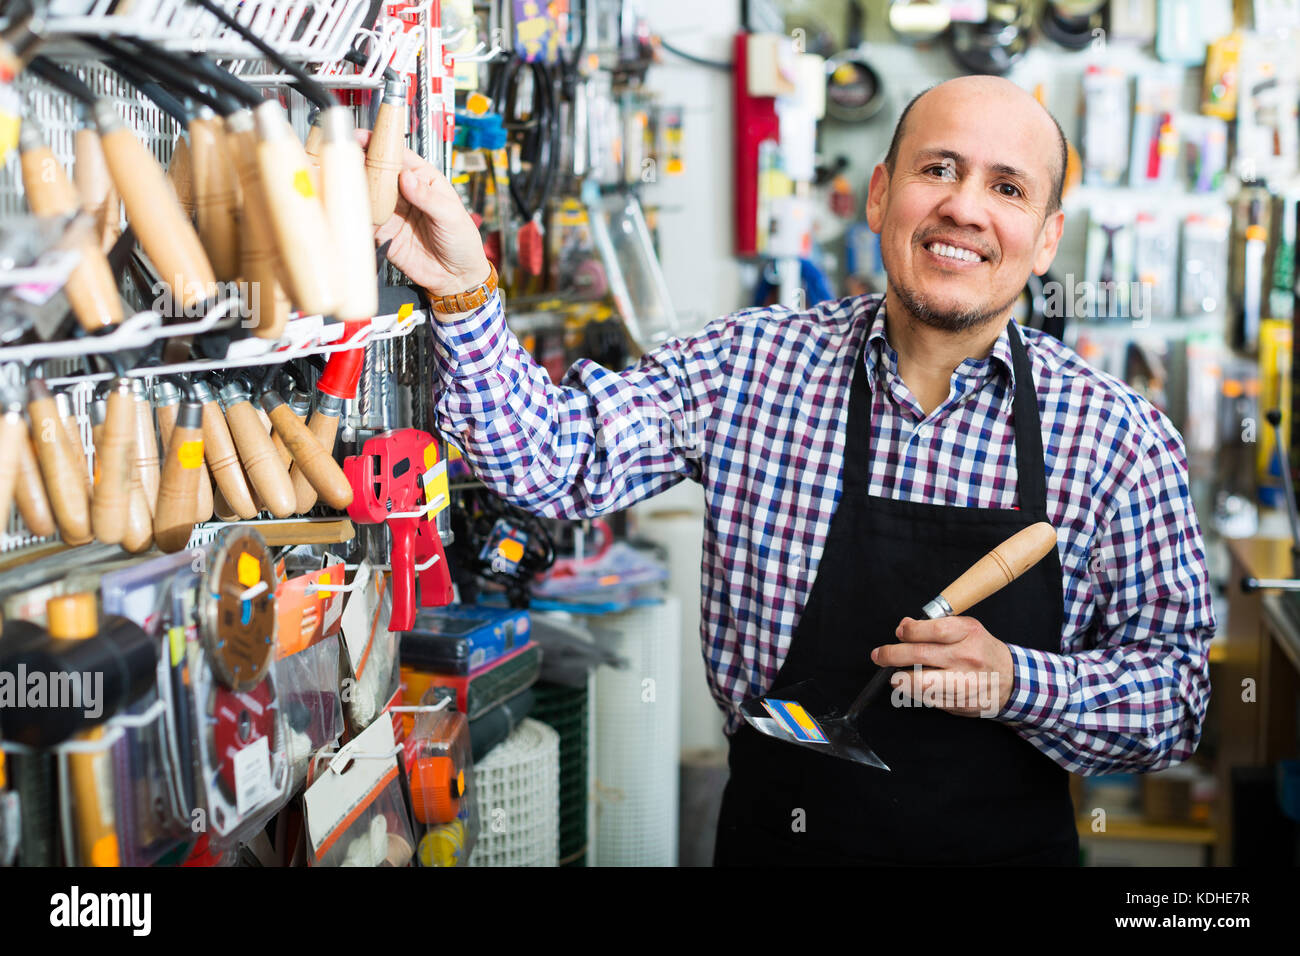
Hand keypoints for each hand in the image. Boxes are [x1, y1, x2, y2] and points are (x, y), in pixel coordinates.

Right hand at [356, 129, 490, 301]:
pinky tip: (348, 208)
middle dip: (361, 163)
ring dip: (355, 187)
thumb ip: (428, 198)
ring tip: (343, 181)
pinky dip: (355, 214)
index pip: (399, 157)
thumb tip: (407, 178)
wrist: (457, 278)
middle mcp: (404, 193)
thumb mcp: (451, 217)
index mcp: (423, 180)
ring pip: (368, 194)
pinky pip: (365, 221)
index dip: (381, 145)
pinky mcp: (383, 233)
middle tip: (346, 159)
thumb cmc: (462, 242)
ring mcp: (391, 212)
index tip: (364, 138)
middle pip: (378, 172)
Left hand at [870, 616, 1014, 716]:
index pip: (934, 630)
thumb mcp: (965, 628)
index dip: (910, 630)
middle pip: (921, 655)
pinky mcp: (960, 704)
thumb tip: (904, 625)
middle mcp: (967, 658)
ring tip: (894, 676)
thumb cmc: (981, 650)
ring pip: (921, 684)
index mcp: (969, 634)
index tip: (899, 632)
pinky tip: (913, 687)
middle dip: (892, 655)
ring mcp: (965, 683)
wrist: (1011, 680)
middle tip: (879, 656)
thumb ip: (934, 626)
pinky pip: (929, 700)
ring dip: (900, 680)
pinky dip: (915, 694)